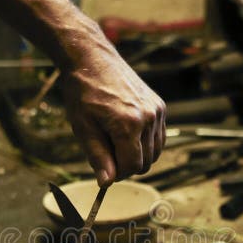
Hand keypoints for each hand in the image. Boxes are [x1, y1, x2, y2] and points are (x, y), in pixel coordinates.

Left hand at [61, 38, 165, 185]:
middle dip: (126, 164)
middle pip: (145, 162)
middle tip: (107, 152)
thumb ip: (98, 156)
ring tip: (115, 139)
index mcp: (128, 124)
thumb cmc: (83, 93)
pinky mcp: (160, 106)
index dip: (117, 173)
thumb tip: (106, 183)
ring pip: (154, 152)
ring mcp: (157, 111)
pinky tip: (127, 132)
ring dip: (137, 154)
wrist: (93, 59)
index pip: (131, 166)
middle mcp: (148, 118)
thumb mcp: (83, 127)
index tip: (104, 169)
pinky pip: (158, 138)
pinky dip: (145, 143)